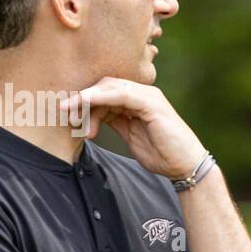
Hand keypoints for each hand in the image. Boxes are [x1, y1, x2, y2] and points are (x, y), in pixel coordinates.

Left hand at [61, 77, 205, 178]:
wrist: (185, 166)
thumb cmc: (162, 154)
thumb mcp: (131, 136)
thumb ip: (116, 123)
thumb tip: (92, 119)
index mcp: (138, 101)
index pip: (106, 91)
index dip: (85, 100)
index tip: (67, 113)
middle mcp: (143, 94)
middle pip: (104, 86)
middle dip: (82, 98)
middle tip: (65, 112)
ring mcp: (149, 97)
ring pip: (110, 87)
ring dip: (87, 99)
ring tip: (73, 116)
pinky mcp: (152, 104)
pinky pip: (121, 94)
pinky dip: (101, 97)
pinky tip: (86, 104)